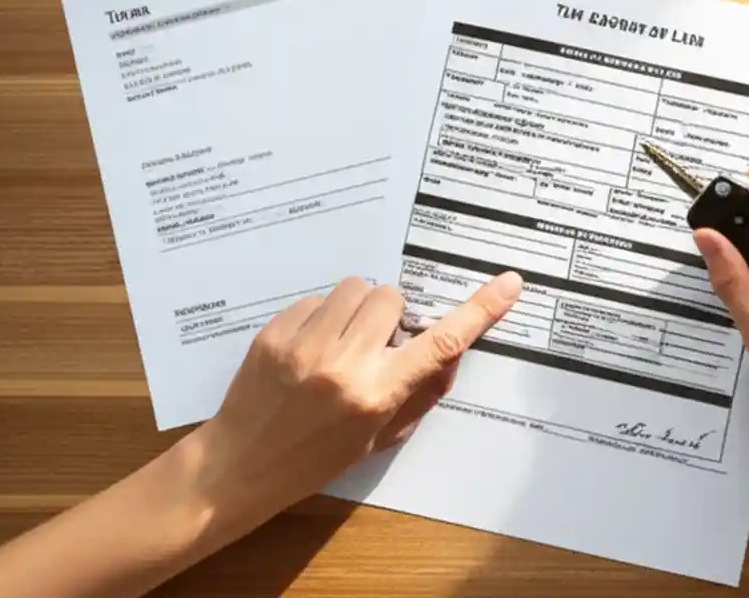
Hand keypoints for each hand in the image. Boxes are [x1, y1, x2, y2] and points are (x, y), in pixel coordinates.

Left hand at [190, 272, 522, 536]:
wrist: (242, 463)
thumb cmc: (315, 459)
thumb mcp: (378, 437)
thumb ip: (420, 393)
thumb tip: (451, 349)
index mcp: (376, 395)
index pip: (439, 343)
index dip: (479, 311)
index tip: (507, 284)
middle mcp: (344, 364)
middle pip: (390, 297)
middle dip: (390, 315)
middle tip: (375, 343)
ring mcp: (305, 344)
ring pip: (354, 288)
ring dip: (356, 309)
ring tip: (340, 342)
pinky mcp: (275, 332)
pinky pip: (316, 298)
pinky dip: (321, 316)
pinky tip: (308, 348)